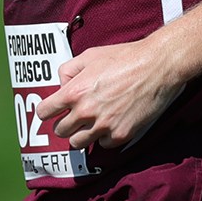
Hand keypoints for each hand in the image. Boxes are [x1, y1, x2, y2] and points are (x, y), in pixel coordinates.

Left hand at [39, 41, 182, 150]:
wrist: (158, 66)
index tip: (53, 111)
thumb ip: (69, 70)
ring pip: (78, 143)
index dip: (47, 111)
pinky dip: (105, 137)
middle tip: (76, 115)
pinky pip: (103, 144)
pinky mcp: (121, 135)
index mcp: (74, 91)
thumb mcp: (90, 55)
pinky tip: (112, 123)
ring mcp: (103, 126)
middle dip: (65, 123)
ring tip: (92, 122)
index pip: (44, 112)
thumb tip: (61, 85)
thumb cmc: (125, 57)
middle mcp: (85, 112)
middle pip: (60, 131)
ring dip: (82, 134)